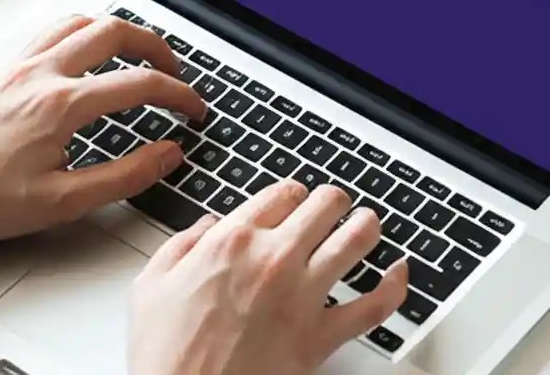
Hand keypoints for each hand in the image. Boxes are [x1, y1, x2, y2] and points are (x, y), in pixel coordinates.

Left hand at [0, 15, 205, 252]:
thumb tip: (168, 154)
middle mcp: (43, 74)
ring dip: (120, 32)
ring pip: (82, 22)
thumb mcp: (64, 202)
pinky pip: (52, 32)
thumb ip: (126, 176)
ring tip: (140, 54)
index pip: (140, 83)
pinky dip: (84, 33)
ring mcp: (21, 67)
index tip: (193, 110)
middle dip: (157, 47)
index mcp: (62, 105)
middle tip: (175, 71)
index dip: (179, 95)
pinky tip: (90, 54)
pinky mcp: (5, 71)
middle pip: (115, 31)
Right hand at [129, 182, 408, 374]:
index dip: (293, 194)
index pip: (282, 193)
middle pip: (326, 205)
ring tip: (366, 225)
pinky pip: (375, 305)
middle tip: (332, 210)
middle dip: (332, 203)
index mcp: (233, 242)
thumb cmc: (166, 356)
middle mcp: (274, 260)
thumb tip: (209, 224)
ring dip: (366, 225)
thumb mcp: (151, 286)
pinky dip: (394, 285)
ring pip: (357, 239)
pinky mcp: (322, 335)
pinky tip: (398, 272)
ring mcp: (303, 296)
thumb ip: (182, 244)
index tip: (295, 203)